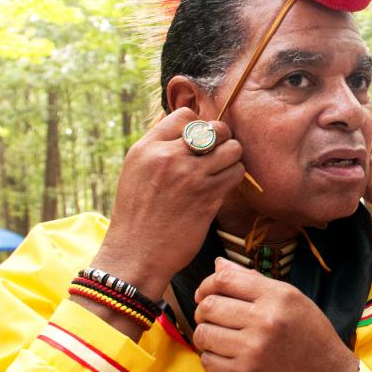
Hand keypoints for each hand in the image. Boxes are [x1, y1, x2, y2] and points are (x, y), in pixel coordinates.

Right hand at [93, 108, 244, 299]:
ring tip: (221, 171)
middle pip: (215, 128)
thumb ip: (160, 147)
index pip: (186, 116)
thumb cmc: (138, 214)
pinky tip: (221, 188)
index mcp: (147, 147)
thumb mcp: (137, 170)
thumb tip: (192, 128)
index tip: (197, 145)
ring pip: (232, 149)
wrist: (136, 255)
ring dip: (231, 159)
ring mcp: (190, 176)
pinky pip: (236, 173)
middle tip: (216, 155)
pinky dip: (233, 178)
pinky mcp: (208, 196)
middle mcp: (169, 157)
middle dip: (222, 139)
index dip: (198, 127)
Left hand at [193, 259, 358, 371]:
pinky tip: (226, 356)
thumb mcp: (293, 300)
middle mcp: (265, 320)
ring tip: (218, 337)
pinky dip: (211, 358)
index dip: (207, 284)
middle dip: (203, 310)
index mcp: (278, 296)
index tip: (206, 292)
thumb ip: (255, 281)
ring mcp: (254, 350)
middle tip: (209, 316)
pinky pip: (208, 361)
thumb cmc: (312, 337)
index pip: (225, 279)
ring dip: (206, 334)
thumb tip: (218, 264)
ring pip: (204, 333)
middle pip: (210, 305)